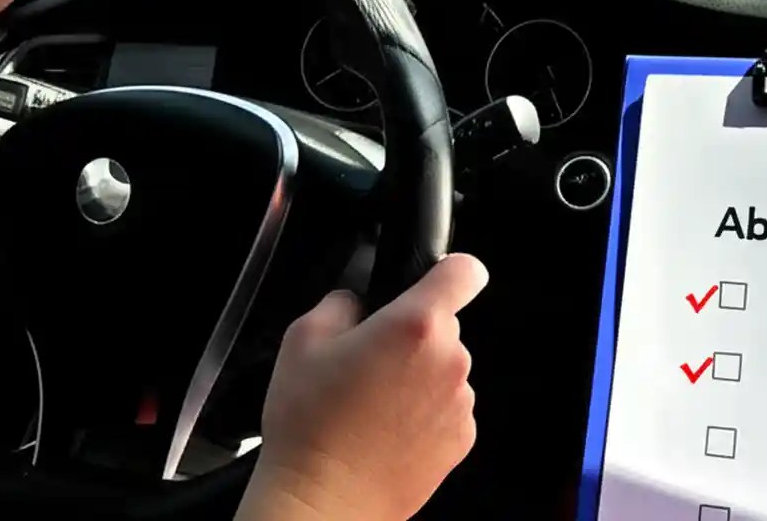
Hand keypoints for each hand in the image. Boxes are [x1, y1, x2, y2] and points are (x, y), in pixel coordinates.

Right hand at [237, 254, 487, 520]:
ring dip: (418, 376)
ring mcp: (460, 402)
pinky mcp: (462, 438)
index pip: (464, 272)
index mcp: (415, 325)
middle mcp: (449, 361)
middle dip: (410, 335)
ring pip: (444, 368)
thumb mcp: (303, 339)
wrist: (326, 501)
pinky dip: (424, 412)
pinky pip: (447, 406)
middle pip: (443, 325)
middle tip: (367, 363)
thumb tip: (356, 300)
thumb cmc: (312, 428)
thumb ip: (341, 302)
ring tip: (371, 404)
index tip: (438, 276)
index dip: (450, 269)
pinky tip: (386, 429)